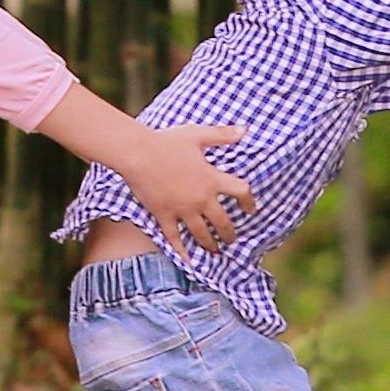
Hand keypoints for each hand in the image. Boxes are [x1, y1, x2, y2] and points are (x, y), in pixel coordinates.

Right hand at [121, 123, 253, 253]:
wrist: (138, 153)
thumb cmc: (167, 142)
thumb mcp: (197, 134)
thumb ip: (222, 135)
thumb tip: (245, 130)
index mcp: (211, 178)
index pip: (241, 192)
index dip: (249, 202)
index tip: (251, 210)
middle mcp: (200, 198)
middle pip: (223, 222)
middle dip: (230, 233)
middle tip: (232, 239)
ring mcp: (182, 210)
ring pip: (202, 234)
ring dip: (210, 244)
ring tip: (215, 250)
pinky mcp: (164, 216)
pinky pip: (175, 238)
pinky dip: (182, 251)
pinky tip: (188, 260)